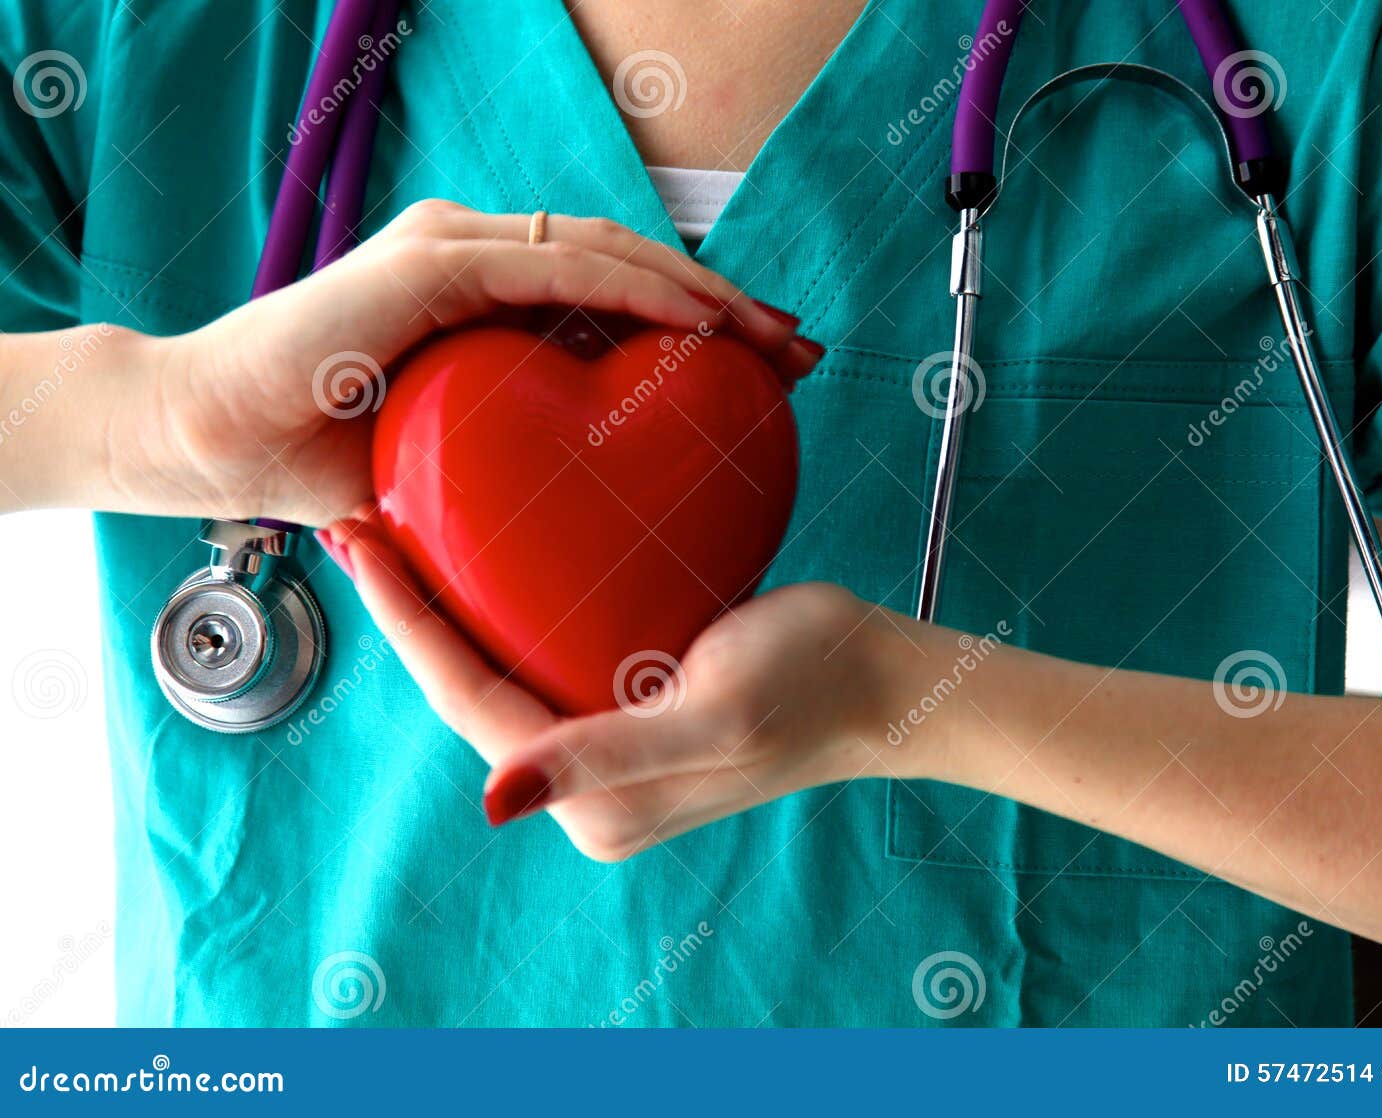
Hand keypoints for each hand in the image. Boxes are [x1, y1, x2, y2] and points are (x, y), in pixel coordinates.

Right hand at [150, 201, 813, 525]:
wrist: (205, 439)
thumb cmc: (313, 464)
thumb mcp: (447, 469)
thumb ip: (512, 471)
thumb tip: (581, 528)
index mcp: (482, 308)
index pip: (608, 304)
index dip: (690, 331)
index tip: (764, 373)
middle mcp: (475, 264)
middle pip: (627, 273)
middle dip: (722, 309)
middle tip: (796, 350)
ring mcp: (454, 253)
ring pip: (609, 255)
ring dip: (700, 293)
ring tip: (772, 336)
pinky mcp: (431, 263)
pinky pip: (560, 268)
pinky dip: (638, 288)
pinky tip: (703, 321)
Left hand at [330, 510, 934, 860]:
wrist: (883, 679)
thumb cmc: (814, 682)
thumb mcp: (714, 715)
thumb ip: (607, 756)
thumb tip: (496, 799)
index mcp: (595, 802)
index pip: (469, 705)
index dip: (408, 624)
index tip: (362, 544)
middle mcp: (587, 791)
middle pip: (469, 694)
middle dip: (411, 612)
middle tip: (360, 522)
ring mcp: (604, 757)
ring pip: (498, 674)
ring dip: (448, 605)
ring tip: (400, 527)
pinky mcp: (623, 716)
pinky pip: (540, 661)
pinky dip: (502, 608)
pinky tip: (481, 553)